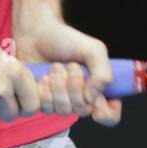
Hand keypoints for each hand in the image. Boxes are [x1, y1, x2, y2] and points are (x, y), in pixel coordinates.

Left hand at [13, 6, 122, 126]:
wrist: (36, 33)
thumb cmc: (65, 39)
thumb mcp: (93, 49)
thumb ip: (102, 73)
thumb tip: (92, 98)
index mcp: (97, 88)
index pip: (110, 115)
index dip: (106, 112)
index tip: (97, 99)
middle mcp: (80, 98)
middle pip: (83, 110)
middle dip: (76, 87)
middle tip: (70, 66)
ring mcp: (60, 102)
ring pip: (64, 110)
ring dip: (59, 86)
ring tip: (55, 66)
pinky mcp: (42, 102)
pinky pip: (46, 109)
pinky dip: (45, 91)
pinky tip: (43, 76)